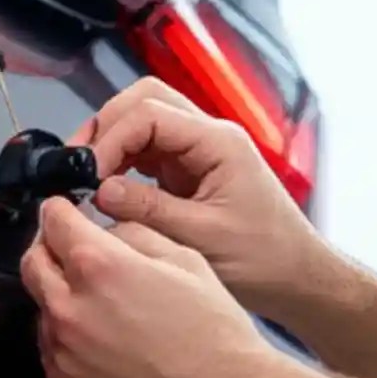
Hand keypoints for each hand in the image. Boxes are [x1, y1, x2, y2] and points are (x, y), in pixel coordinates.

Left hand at [21, 197, 274, 377]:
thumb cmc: (215, 336)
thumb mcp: (186, 260)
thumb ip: (134, 234)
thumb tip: (106, 228)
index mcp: (99, 267)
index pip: (53, 221)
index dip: (60, 210)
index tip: (64, 212)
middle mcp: (71, 309)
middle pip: (33, 263)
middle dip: (48, 248)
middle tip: (73, 251)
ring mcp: (64, 354)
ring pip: (43, 309)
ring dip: (62, 298)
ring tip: (104, 307)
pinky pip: (53, 351)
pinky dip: (69, 339)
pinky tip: (105, 344)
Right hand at [71, 77, 349, 324]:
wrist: (296, 277)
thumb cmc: (264, 259)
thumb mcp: (201, 238)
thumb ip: (148, 210)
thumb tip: (99, 191)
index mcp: (219, 142)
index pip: (150, 114)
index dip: (111, 139)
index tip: (88, 173)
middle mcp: (209, 135)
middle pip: (145, 100)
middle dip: (107, 126)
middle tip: (80, 164)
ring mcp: (199, 150)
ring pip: (144, 119)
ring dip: (112, 140)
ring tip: (87, 174)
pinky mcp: (190, 170)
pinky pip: (147, 149)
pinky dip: (122, 161)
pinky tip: (107, 187)